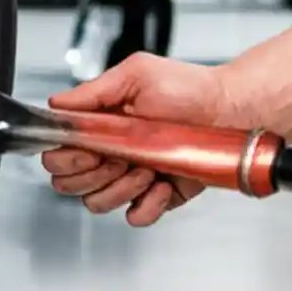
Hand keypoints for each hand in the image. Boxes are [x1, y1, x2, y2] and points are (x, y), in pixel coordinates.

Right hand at [41, 53, 256, 225]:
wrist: (234, 112)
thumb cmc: (192, 89)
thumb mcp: (137, 74)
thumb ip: (92, 91)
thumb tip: (57, 105)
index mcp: (101, 126)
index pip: (58, 154)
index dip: (66, 157)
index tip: (87, 148)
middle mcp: (111, 153)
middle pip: (70, 185)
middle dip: (91, 173)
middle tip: (118, 156)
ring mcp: (132, 177)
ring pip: (98, 203)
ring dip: (119, 187)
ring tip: (145, 166)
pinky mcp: (157, 196)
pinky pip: (136, 216)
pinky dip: (147, 205)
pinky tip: (161, 183)